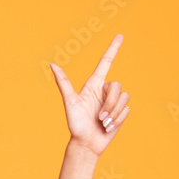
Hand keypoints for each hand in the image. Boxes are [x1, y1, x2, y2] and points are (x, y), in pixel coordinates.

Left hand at [50, 34, 129, 155]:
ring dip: (113, 113)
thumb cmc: (75, 124)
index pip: (105, 62)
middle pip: (117, 86)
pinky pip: (127, 110)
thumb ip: (63, 83)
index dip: (113, 49)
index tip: (120, 35)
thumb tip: (51, 63)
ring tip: (102, 123)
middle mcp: (104, 91)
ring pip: (124, 98)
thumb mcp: (69, 102)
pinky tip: (108, 126)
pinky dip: (118, 120)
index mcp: (93, 85)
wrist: (86, 143)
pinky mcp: (120, 112)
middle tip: (99, 117)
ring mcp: (113, 101)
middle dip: (110, 103)